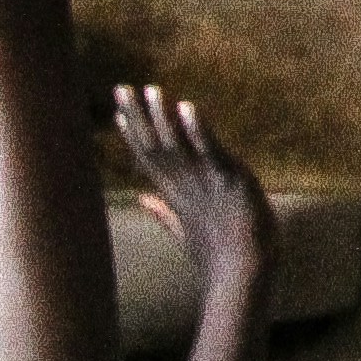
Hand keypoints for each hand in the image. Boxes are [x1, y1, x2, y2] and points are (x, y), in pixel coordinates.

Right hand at [113, 83, 271, 286]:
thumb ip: (162, 211)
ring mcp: (203, 181)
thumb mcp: (185, 228)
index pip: (147, 158)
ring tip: (151, 90)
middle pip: (154, 145)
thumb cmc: (218, 254)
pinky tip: (187, 108)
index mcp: (173, 193)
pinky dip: (197, 129)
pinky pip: (210, 150)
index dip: (132, 134)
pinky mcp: (228, 179)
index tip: (117, 111)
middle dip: (137, 115)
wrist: (243, 273)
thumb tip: (142, 199)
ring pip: (176, 143)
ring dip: (162, 116)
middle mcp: (182, 184)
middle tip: (121, 87)